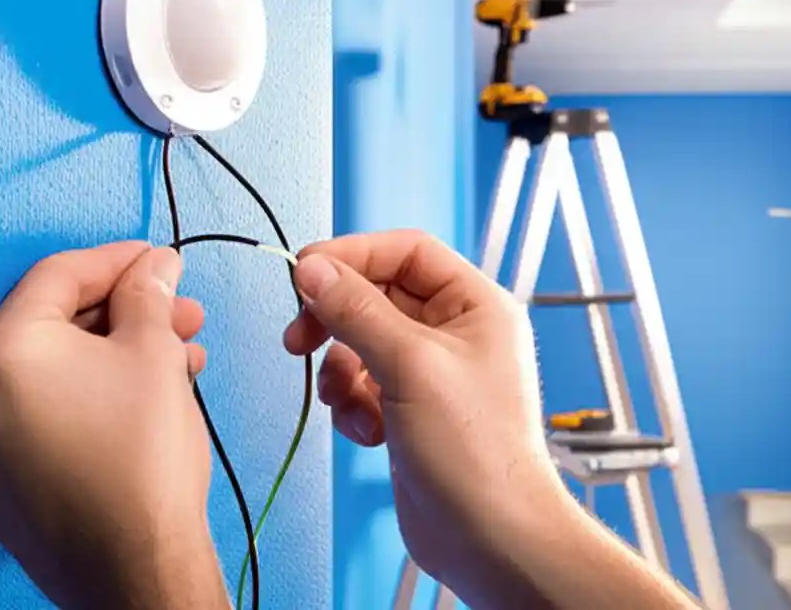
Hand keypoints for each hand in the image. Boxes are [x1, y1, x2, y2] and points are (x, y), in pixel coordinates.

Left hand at [0, 242, 227, 608]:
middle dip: (123, 315)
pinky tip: (139, 398)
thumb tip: (153, 266)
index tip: (160, 262)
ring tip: (178, 359)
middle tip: (179, 314)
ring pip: (48, 374)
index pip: (58, 277)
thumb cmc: (143, 461)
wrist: (135, 573)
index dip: (118, 262)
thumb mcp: (155, 355)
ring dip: (112, 357)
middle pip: (50, 326)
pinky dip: (83, 398)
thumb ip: (147, 295)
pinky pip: (36, 417)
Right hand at [283, 230, 564, 605]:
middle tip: (300, 336)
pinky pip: (362, 387)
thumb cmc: (478, 454)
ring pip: (361, 344)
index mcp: (475, 306)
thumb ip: (356, 310)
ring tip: (345, 400)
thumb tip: (313, 269)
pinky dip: (352, 406)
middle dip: (335, 319)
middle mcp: (455, 334)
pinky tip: (367, 432)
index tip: (305, 271)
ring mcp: (431, 375)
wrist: (491, 539)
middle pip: (376, 296)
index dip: (353, 256)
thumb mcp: (409, 365)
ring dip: (340, 372)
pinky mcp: (410, 412)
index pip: (405, 252)